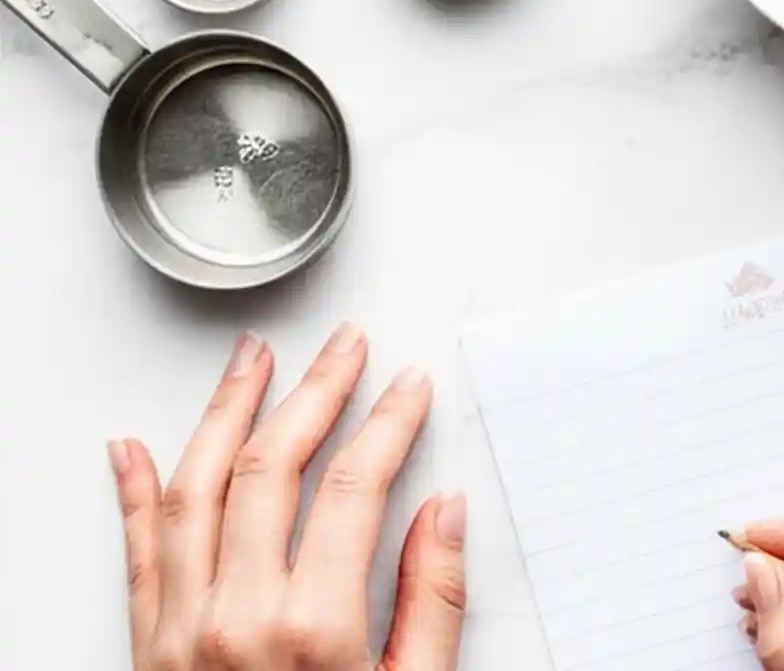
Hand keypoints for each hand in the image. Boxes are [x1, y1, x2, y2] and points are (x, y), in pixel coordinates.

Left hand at [106, 323, 466, 669]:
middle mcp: (237, 619)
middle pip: (270, 468)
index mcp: (313, 628)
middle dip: (314, 392)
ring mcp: (182, 631)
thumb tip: (443, 513)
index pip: (354, 487)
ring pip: (195, 491)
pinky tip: (135, 448)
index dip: (387, 424)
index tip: (407, 389)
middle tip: (342, 348)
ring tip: (250, 362)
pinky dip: (133, 491)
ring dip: (224, 412)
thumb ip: (433, 605)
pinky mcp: (148, 649)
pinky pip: (136, 552)